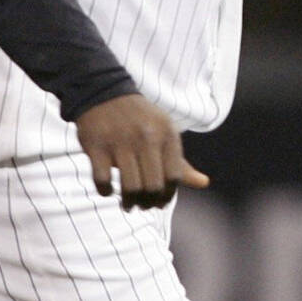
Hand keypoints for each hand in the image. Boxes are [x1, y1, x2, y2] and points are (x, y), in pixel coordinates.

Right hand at [75, 93, 209, 210]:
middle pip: (153, 186)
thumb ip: (181, 162)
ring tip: (128, 205)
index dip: (167, 196)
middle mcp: (147, 137)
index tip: (159, 203)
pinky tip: (108, 190)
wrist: (106, 94)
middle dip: (148, 203)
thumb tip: (204, 184)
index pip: (174, 177)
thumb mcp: (165, 134)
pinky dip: (105, 191)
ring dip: (129, 203)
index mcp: (167, 134)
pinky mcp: (97, 146)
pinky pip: (102, 180)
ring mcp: (121, 141)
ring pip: (130, 187)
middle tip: (142, 206)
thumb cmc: (141, 121)